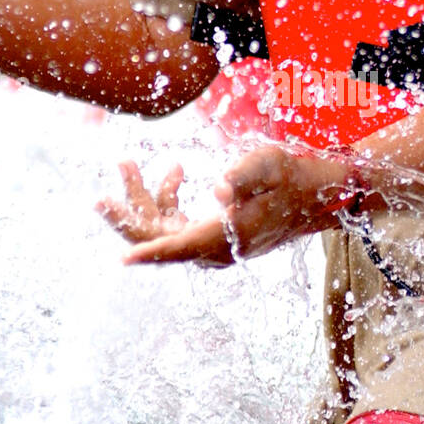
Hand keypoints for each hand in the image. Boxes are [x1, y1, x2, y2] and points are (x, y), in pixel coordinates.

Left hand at [97, 148, 356, 266]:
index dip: (150, 253)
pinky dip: (168, 199)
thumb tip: (219, 192)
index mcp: (226, 237)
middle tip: (105, 187)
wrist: (318, 195)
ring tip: (126, 163)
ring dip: (143, 198)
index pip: (180, 249)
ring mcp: (212, 245)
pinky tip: (176, 171)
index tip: (124, 260)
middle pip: (158, 239)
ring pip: (162, 230)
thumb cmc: (294, 177)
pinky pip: (177, 225)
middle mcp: (215, 249)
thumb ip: (242, 177)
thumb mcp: (269, 166)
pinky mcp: (212, 237)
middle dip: (129, 210)